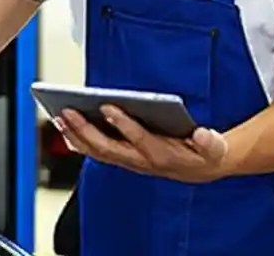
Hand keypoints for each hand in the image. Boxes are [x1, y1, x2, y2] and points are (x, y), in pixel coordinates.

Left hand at [56, 105, 228, 182]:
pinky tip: (67, 128)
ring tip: (60, 116)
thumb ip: (209, 141)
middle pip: (108, 148)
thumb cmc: (203, 152)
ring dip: (77, 136)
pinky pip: (98, 152)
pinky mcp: (124, 158)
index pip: (139, 140)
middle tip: (67, 111)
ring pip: (98, 152)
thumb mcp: (213, 147)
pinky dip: (80, 141)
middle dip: (86, 130)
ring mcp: (130, 162)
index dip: (123, 124)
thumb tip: (202, 135)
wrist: (202, 168)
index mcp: (163, 156)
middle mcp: (142, 162)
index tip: (107, 106)